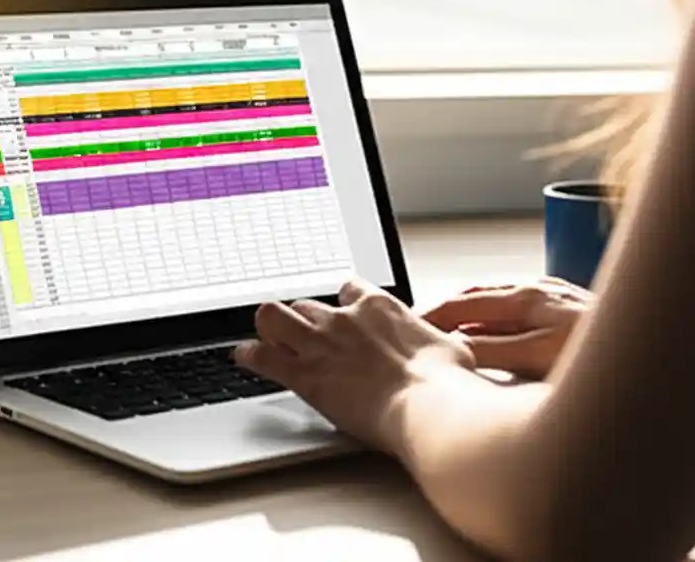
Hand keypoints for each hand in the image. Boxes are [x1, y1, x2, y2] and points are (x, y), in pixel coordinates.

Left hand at [235, 279, 474, 451]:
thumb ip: (439, 343)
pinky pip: (261, 356)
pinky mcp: (304, 375)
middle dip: (304, 319)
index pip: (349, 289)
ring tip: (266, 336)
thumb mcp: (452, 350)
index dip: (343, 302)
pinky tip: (242, 357)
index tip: (343, 313)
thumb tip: (452, 350)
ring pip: (274, 316)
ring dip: (269, 326)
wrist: (429, 406)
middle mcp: (345, 319)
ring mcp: (320, 344)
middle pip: (308, 305)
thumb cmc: (448, 384)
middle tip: (304, 335)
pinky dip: (248, 355)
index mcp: (381, 307)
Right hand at [421, 278, 593, 379]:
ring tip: (449, 335)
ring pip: (498, 304)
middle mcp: (539, 290)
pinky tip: (496, 337)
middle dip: (445, 313)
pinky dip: (495, 322)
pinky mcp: (572, 312)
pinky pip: (520, 312)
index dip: (430, 316)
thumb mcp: (539, 357)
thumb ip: (491, 350)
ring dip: (469, 317)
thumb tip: (451, 345)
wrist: (664, 355)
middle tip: (418, 332)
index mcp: (526, 296)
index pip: (461, 302)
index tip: (408, 331)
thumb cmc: (604, 358)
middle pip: (476, 297)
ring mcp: (557, 299)